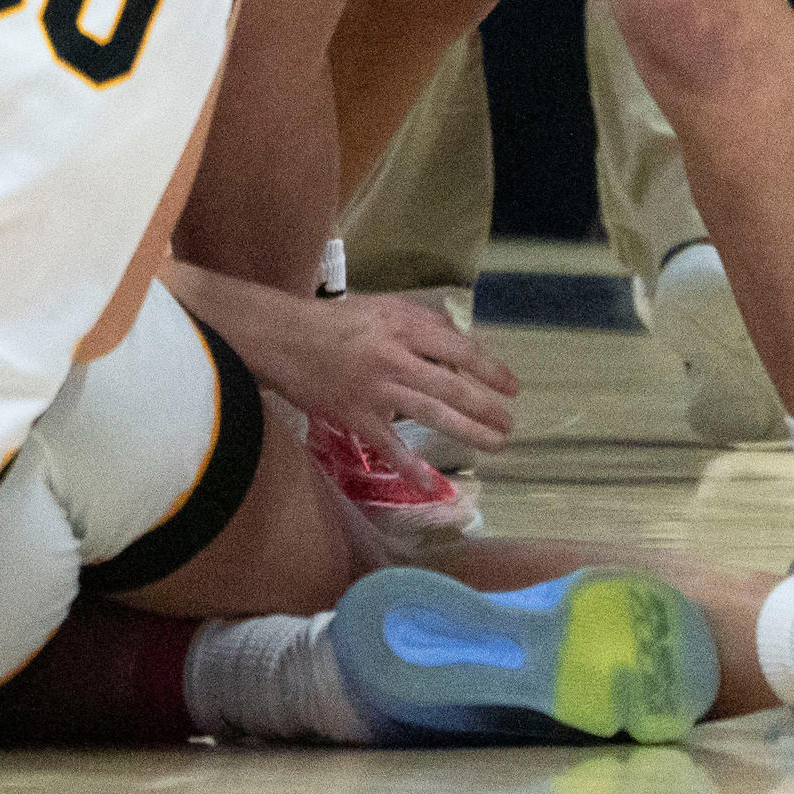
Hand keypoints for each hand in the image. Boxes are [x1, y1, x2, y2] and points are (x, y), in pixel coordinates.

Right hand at [191, 275, 518, 465]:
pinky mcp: (355, 416)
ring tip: (495, 443)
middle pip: (451, 386)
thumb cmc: (333, 321)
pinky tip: (433, 485)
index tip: (511, 386)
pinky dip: (411, 468)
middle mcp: (394, 357)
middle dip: (486, 407)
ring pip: (431, 414)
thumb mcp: (381, 307)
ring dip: (468, 431)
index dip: (490, 369)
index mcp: (402, 326)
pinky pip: (389, 446)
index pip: (458, 349)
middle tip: (509, 424)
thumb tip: (458, 341)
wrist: (282, 338)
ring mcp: (375, 389)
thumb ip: (420, 321)